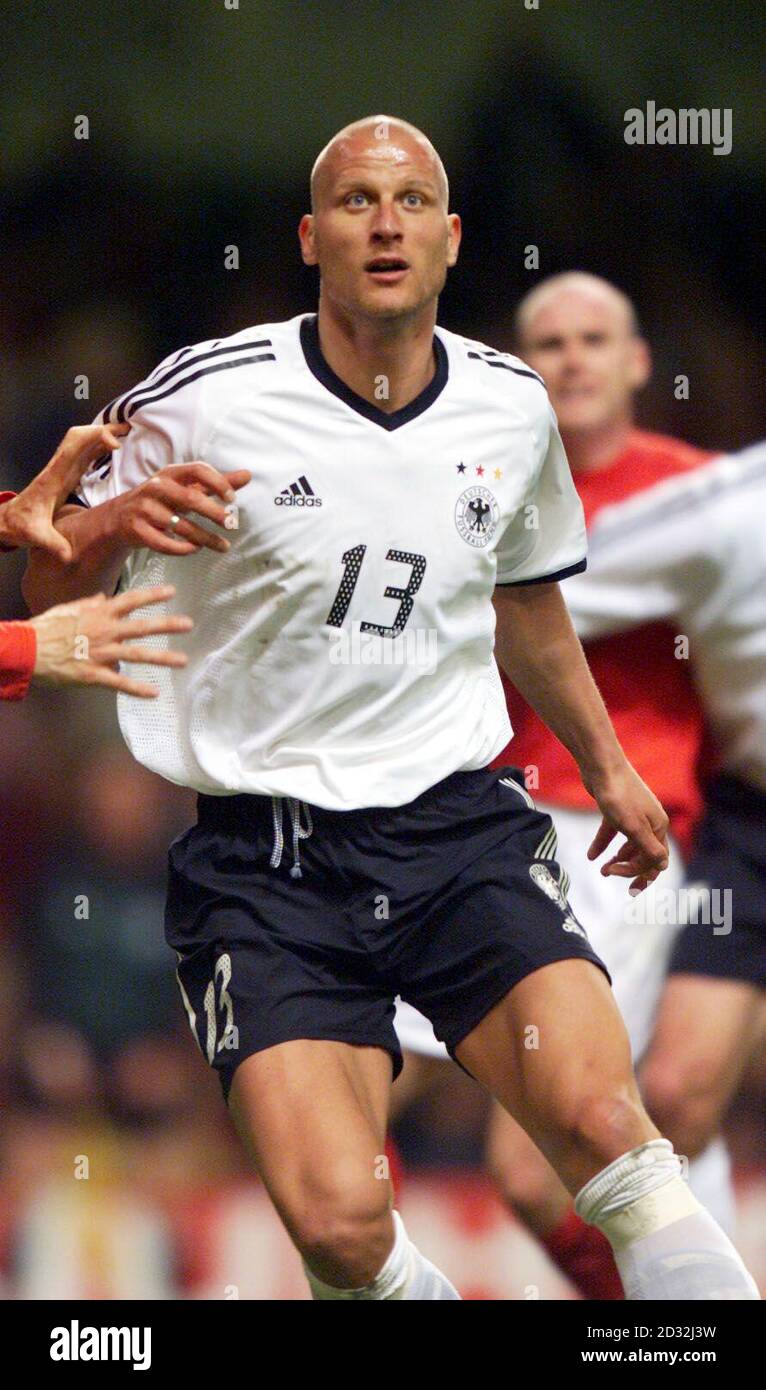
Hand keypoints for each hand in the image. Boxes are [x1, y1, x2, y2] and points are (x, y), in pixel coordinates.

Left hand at [0, 423, 130, 561]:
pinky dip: (99, 445)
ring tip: (125, 432)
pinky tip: (113, 447)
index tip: (114, 444)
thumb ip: (52, 543)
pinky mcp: (66, 474)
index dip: (94, 437)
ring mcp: (63, 470)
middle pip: (80, 435)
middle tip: (127, 429)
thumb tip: (67, 555)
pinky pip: (84, 453)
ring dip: (102, 433)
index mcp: (54, 477)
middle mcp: (59, 468)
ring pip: (82, 440)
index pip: (73, 446)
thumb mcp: (35, 535)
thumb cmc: (21, 524)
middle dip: (103, 428)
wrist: (9, 521)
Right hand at [29, 584, 192, 696]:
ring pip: (138, 655)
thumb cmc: (46, 628)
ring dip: (162, 658)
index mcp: (99, 614)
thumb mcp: (68, 608)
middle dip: (167, 624)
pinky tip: (154, 693)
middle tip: (189, 624)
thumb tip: (106, 597)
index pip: (131, 600)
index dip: (152, 595)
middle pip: (142, 627)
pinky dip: (138, 689)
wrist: (27, 650)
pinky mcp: (94, 675)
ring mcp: (101, 654)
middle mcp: (105, 632)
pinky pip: (120, 682)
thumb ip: (90, 603)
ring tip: (182, 660)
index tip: (172, 591)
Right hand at [111, 462, 251, 555]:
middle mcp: (156, 488)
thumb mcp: (185, 487)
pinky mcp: (137, 530)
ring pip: (180, 526)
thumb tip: (247, 475)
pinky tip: (195, 549)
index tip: (233, 498)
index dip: (217, 482)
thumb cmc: (162, 500)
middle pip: (190, 499)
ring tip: (223, 546)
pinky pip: (163, 543)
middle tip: (232, 524)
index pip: (198, 470)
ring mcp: (145, 509)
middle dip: (214, 513)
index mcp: (171, 473)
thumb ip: (215, 483)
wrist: (119, 517)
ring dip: (205, 538)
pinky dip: (182, 549)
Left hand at [585, 762, 669, 894]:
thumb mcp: (634, 827)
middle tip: (609, 875)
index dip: (642, 873)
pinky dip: (603, 844)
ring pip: (629, 844)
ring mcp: (633, 815)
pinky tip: (591, 856)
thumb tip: (663, 866)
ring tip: (602, 869)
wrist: (601, 766)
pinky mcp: (617, 809)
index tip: (622, 880)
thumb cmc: (619, 796)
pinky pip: (612, 832)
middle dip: (629, 868)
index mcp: (658, 826)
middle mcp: (650, 821)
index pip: (655, 859)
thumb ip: (648, 849)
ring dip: (617, 859)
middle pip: (643, 853)